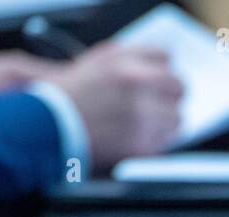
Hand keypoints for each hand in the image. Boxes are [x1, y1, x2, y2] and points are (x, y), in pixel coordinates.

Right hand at [46, 43, 183, 170]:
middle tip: (157, 104)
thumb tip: (162, 64)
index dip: (162, 71)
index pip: (166, 58)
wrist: (49, 129)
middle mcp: (136, 86)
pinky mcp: (141, 145)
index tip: (158, 80)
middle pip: (178, 86)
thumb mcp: (97, 61)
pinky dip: (154, 141)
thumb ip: (131, 58)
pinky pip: (165, 142)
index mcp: (125, 62)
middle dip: (169, 95)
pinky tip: (134, 138)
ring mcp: (141, 117)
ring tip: (141, 124)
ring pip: (177, 118)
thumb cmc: (70, 96)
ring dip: (164, 121)